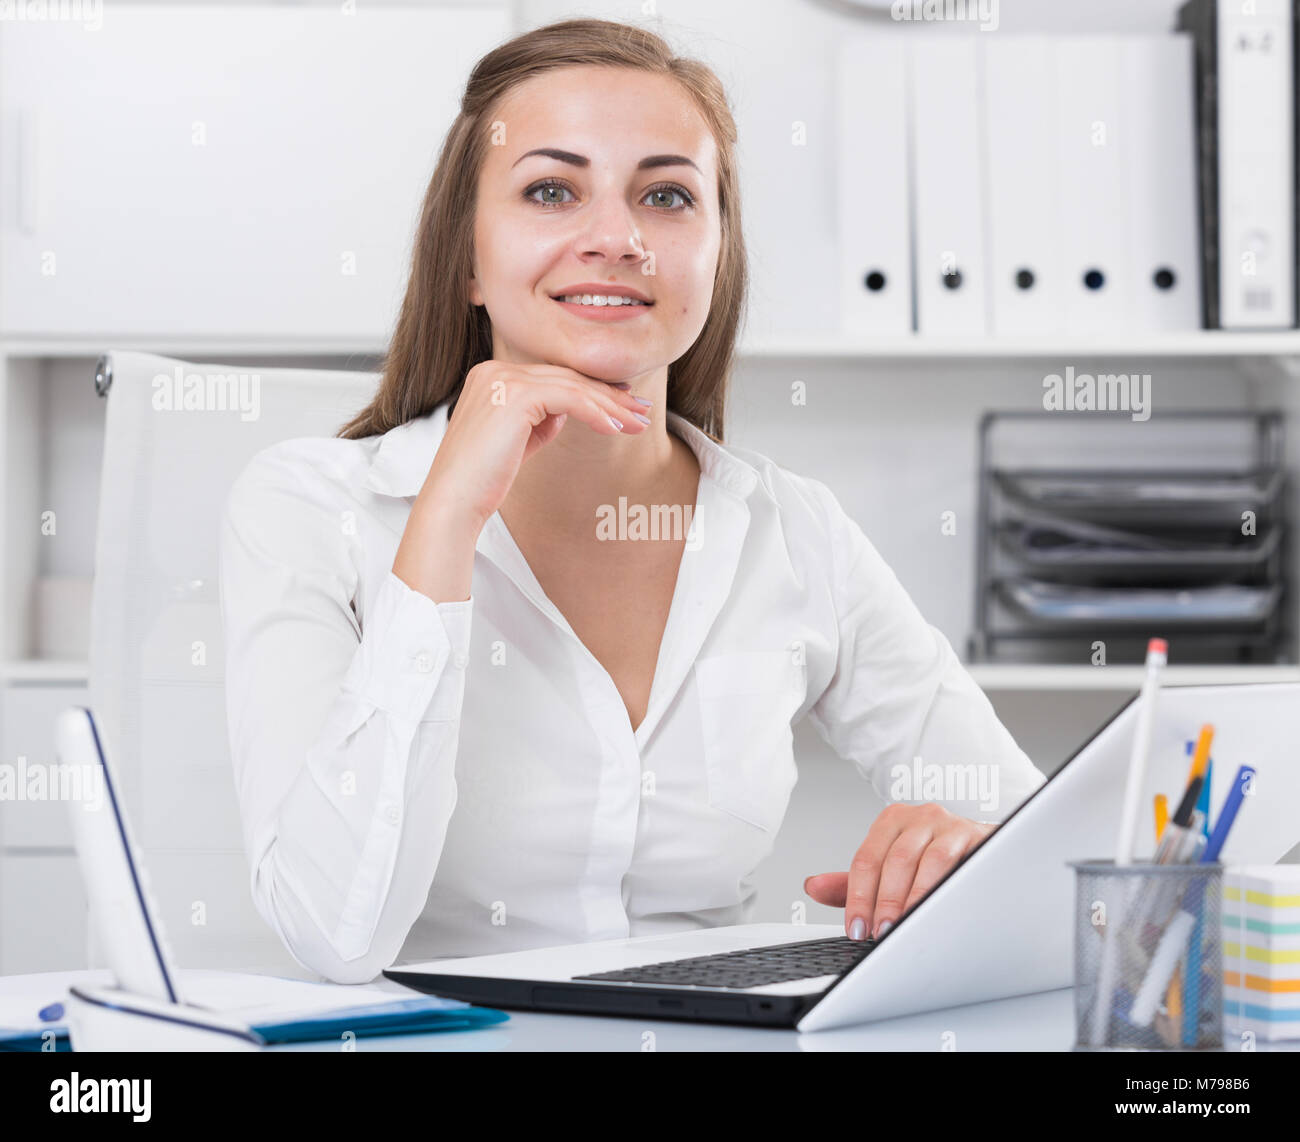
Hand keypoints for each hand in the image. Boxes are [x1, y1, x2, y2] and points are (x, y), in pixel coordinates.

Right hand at [420, 360, 652, 531]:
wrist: (455, 500)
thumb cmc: (484, 479)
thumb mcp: (517, 439)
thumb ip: (541, 417)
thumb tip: (573, 408)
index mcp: (492, 375)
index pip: (553, 377)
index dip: (592, 390)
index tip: (623, 406)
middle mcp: (495, 369)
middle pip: (566, 377)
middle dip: (608, 397)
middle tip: (641, 412)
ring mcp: (503, 378)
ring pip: (572, 386)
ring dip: (610, 407)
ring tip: (638, 425)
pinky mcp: (514, 395)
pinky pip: (568, 398)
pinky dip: (595, 413)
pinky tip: (614, 430)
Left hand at [803, 803, 995, 941]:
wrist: (982, 851)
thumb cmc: (931, 861)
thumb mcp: (890, 869)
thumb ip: (852, 883)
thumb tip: (812, 887)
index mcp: (892, 821)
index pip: (866, 859)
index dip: (857, 897)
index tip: (855, 928)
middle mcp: (920, 817)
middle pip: (895, 860)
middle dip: (884, 901)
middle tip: (879, 933)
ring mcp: (951, 825)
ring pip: (928, 861)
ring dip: (913, 898)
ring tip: (904, 926)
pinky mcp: (978, 837)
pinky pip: (959, 863)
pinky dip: (943, 889)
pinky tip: (936, 910)